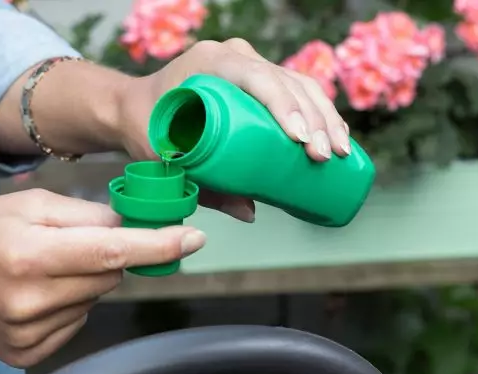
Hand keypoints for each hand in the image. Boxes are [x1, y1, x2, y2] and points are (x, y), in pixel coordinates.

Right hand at [0, 189, 205, 367]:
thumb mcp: (30, 205)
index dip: (157, 246)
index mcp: (27, 256)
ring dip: (84, 282)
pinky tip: (38, 295)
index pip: (110, 253)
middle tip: (72, 245)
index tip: (192, 239)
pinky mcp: (27, 354)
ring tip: (43, 270)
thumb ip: (87, 215)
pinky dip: (70, 305)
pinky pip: (77, 323)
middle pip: (108, 278)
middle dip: (107, 258)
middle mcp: (28, 302)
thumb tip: (132, 227)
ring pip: (94, 302)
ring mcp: (27, 334)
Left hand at [120, 38, 350, 221]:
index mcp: (211, 63)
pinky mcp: (259, 81)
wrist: (136, 108)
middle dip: (314, 119)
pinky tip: (336, 137)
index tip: (300, 140)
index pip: (258, 78)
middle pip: (288, 82)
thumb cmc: (147, 129)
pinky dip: (319, 113)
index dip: (284, 106)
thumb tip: (249, 213)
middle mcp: (235, 57)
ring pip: (300, 85)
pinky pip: (297, 91)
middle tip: (326, 156)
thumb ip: (206, 187)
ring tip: (341, 152)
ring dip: (325, 117)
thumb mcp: (169, 159)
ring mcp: (249, 66)